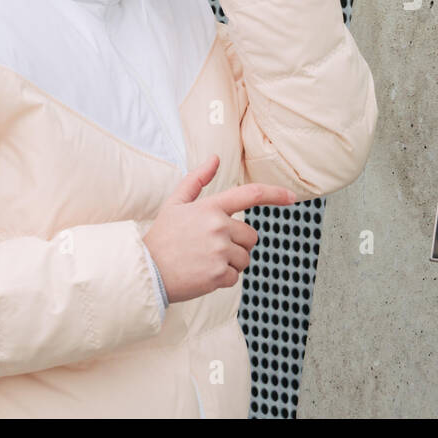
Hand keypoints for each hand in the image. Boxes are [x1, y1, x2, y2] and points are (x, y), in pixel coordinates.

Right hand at [142, 155, 295, 303]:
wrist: (145, 271)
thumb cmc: (162, 237)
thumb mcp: (175, 203)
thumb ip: (197, 180)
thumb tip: (215, 158)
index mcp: (210, 207)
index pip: (250, 194)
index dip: (275, 194)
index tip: (292, 197)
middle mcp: (218, 227)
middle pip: (251, 236)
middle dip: (238, 244)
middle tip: (211, 248)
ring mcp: (219, 251)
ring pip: (245, 258)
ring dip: (231, 262)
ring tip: (204, 261)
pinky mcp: (217, 274)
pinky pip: (235, 277)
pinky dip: (222, 278)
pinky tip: (202, 274)